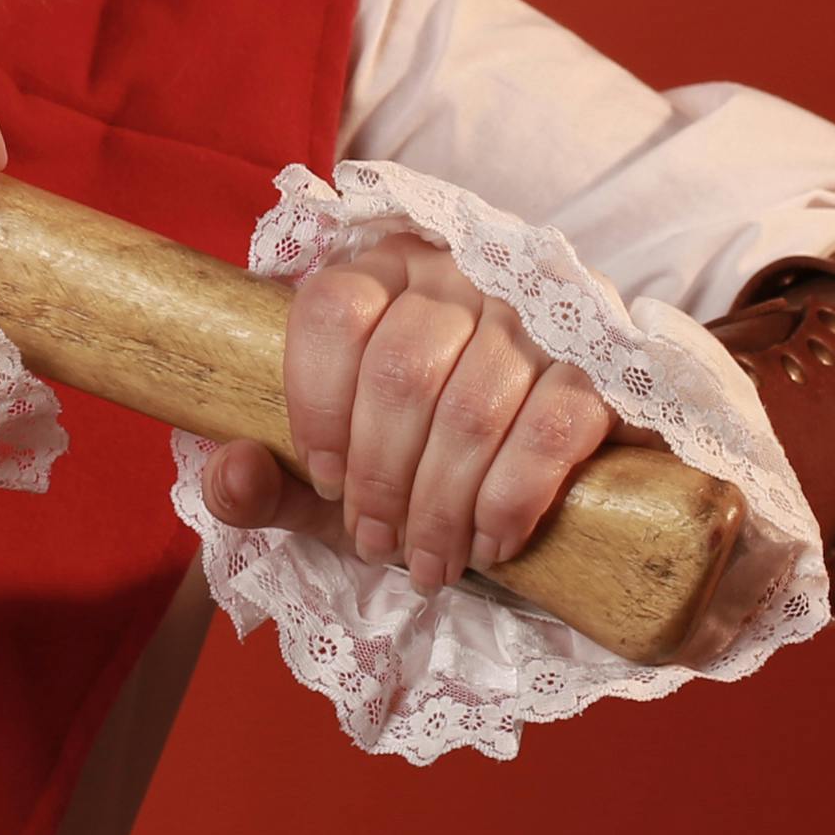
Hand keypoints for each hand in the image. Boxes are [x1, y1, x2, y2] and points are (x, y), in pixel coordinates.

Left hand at [187, 232, 615, 592]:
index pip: (332, 308)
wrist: (576, 470)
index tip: (325, 482)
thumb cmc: (435, 462)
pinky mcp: (607, 366)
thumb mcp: (345, 475)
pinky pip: (549, 431)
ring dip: (440, 509)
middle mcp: (465, 272)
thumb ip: (274, 480)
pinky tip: (492, 544)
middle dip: (379, 479)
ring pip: (470, 410)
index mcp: (388, 270)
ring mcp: (542, 313)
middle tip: (377, 545)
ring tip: (430, 563)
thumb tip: (227, 473)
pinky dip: (509, 502)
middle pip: (400, 370)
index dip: (318, 405)